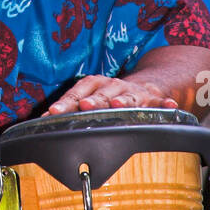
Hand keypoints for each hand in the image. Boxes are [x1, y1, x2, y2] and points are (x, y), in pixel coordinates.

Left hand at [44, 75, 177, 115]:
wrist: (144, 87)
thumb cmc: (109, 97)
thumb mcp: (88, 98)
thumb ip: (68, 110)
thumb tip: (39, 123)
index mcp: (94, 85)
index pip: (77, 92)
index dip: (66, 102)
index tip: (53, 111)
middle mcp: (113, 86)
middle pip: (101, 93)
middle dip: (93, 100)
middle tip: (84, 106)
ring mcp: (134, 93)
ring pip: (129, 96)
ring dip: (124, 100)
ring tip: (119, 104)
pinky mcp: (154, 100)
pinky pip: (162, 103)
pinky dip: (166, 105)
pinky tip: (170, 106)